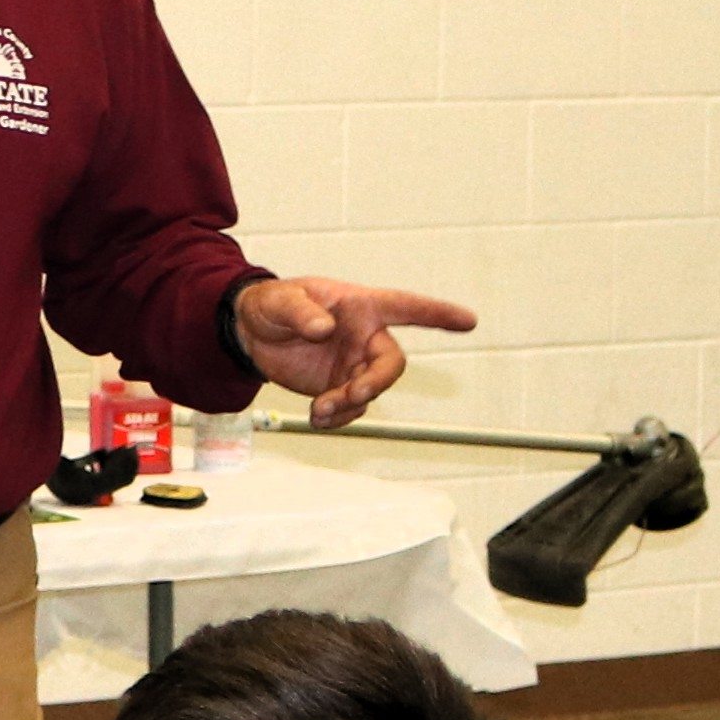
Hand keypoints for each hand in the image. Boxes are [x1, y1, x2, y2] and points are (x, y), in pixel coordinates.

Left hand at [228, 277, 475, 428]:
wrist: (250, 332)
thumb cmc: (272, 304)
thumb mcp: (280, 301)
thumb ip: (302, 312)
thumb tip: (324, 329)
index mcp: (361, 307)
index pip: (406, 307)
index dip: (437, 313)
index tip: (468, 321)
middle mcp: (365, 337)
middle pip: (391, 362)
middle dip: (377, 381)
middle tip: (353, 394)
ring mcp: (354, 364)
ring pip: (370, 390)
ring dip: (350, 404)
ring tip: (319, 410)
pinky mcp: (338, 386)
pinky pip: (351, 408)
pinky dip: (338, 418)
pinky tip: (319, 419)